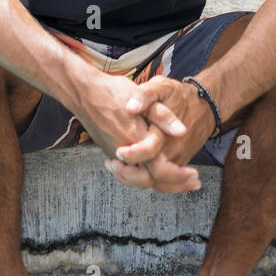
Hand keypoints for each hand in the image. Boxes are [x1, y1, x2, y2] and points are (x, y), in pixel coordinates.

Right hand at [69, 72, 204, 194]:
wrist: (82, 91)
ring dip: (158, 181)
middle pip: (150, 181)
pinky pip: (128, 171)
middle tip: (191, 182)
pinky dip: (141, 175)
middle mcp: (126, 153)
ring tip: (176, 178)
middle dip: (173, 184)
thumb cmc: (113, 92)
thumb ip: (163, 116)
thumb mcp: (143, 98)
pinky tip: (151, 167)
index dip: (179, 176)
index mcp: (137, 140)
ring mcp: (115, 154)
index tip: (193, 175)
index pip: (161, 170)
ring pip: (137, 179)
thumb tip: (182, 131)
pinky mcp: (110, 150)